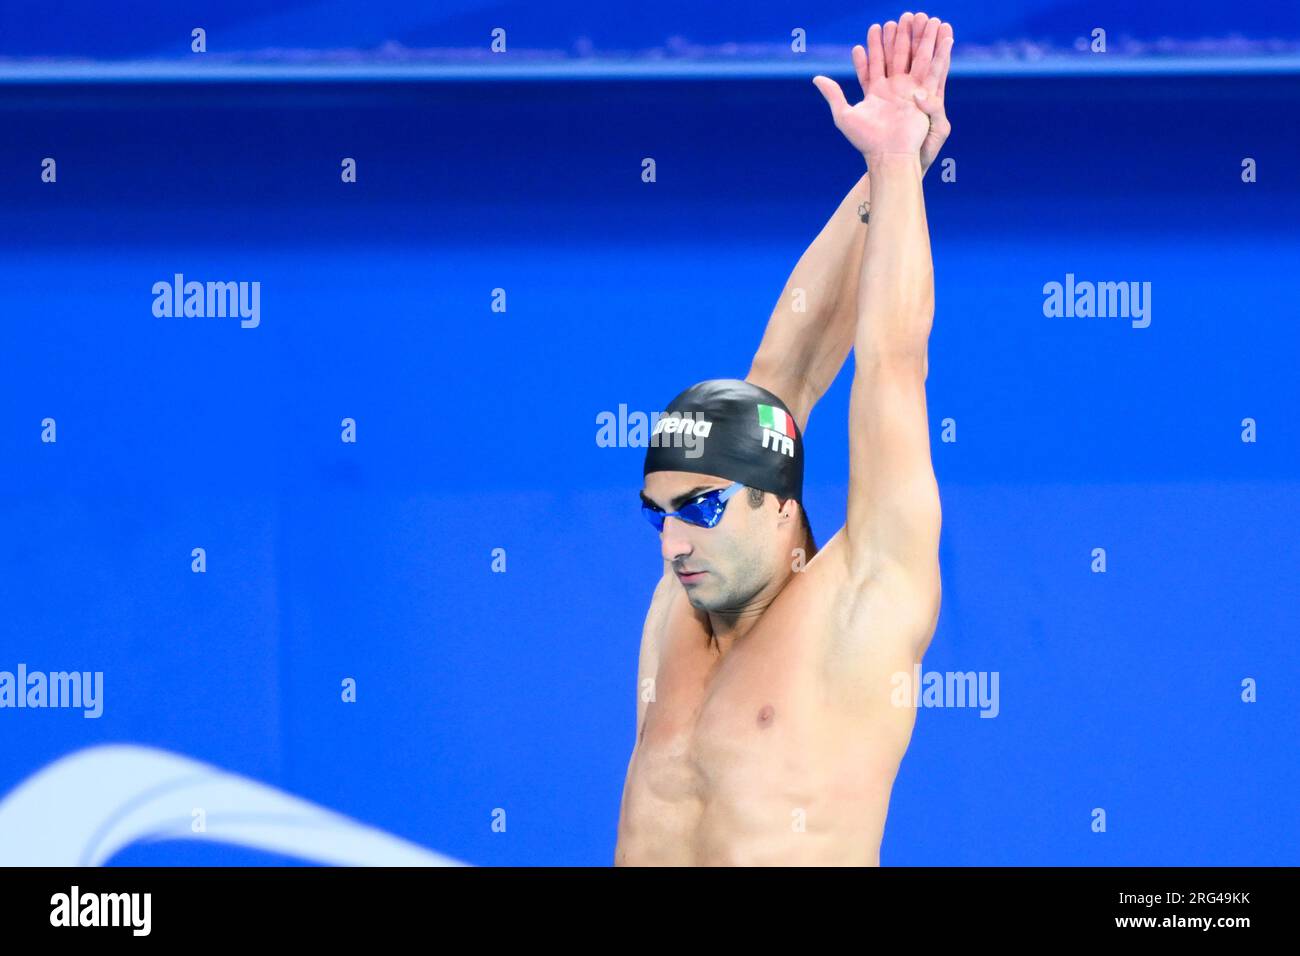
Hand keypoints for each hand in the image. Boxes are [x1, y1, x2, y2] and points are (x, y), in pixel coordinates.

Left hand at [813, 13, 953, 168]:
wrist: (888, 156)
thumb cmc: (866, 142)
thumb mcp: (844, 116)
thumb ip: (833, 94)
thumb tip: (816, 77)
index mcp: (876, 92)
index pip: (874, 63)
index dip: (874, 46)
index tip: (873, 28)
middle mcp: (895, 90)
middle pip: (897, 56)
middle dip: (898, 36)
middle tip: (900, 16)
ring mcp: (910, 91)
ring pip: (916, 59)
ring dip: (918, 39)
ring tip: (920, 18)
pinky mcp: (925, 96)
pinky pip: (932, 70)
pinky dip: (938, 53)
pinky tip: (943, 36)